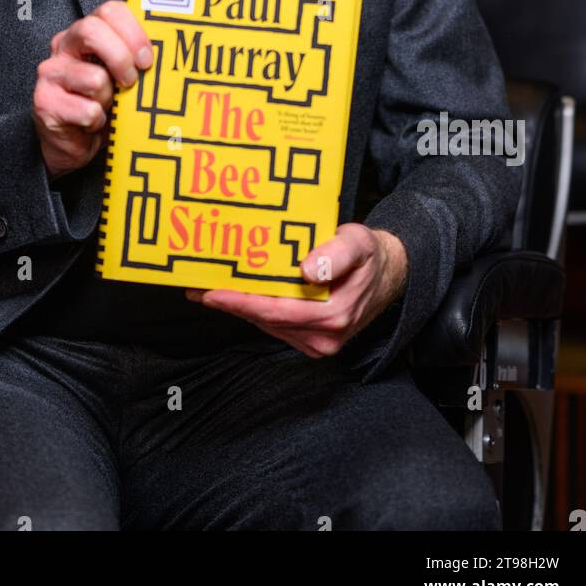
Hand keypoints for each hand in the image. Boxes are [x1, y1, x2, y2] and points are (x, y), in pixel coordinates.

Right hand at [32, 0, 152, 181]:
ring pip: (95, 79)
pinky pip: (88, 110)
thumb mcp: (121, 74)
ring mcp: (50, 73)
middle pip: (92, 30)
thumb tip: (168, 54)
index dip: (133, 33)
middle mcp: (63, 46)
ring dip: (109, 100)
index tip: (147, 59)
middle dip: (121, 58)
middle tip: (132, 81)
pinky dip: (97, 122)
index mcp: (85, 33)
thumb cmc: (102, 104)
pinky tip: (92, 123)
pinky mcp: (45, 102)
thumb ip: (134, 58)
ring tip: (104, 107)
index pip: (109, 11)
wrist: (72, 142)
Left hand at [184, 223, 408, 357]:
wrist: (390, 275)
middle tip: (195, 287)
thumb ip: (336, 253)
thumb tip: (306, 270)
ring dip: (239, 307)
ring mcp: (317, 342)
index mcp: (332, 315)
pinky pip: (275, 324)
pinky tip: (236, 294)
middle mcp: (323, 337)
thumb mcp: (359, 243)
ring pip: (267, 324)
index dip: (241, 302)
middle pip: (265, 320)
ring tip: (208, 287)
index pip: (275, 311)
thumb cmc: (370, 256)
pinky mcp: (312, 339)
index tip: (211, 292)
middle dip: (230, 303)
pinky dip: (254, 309)